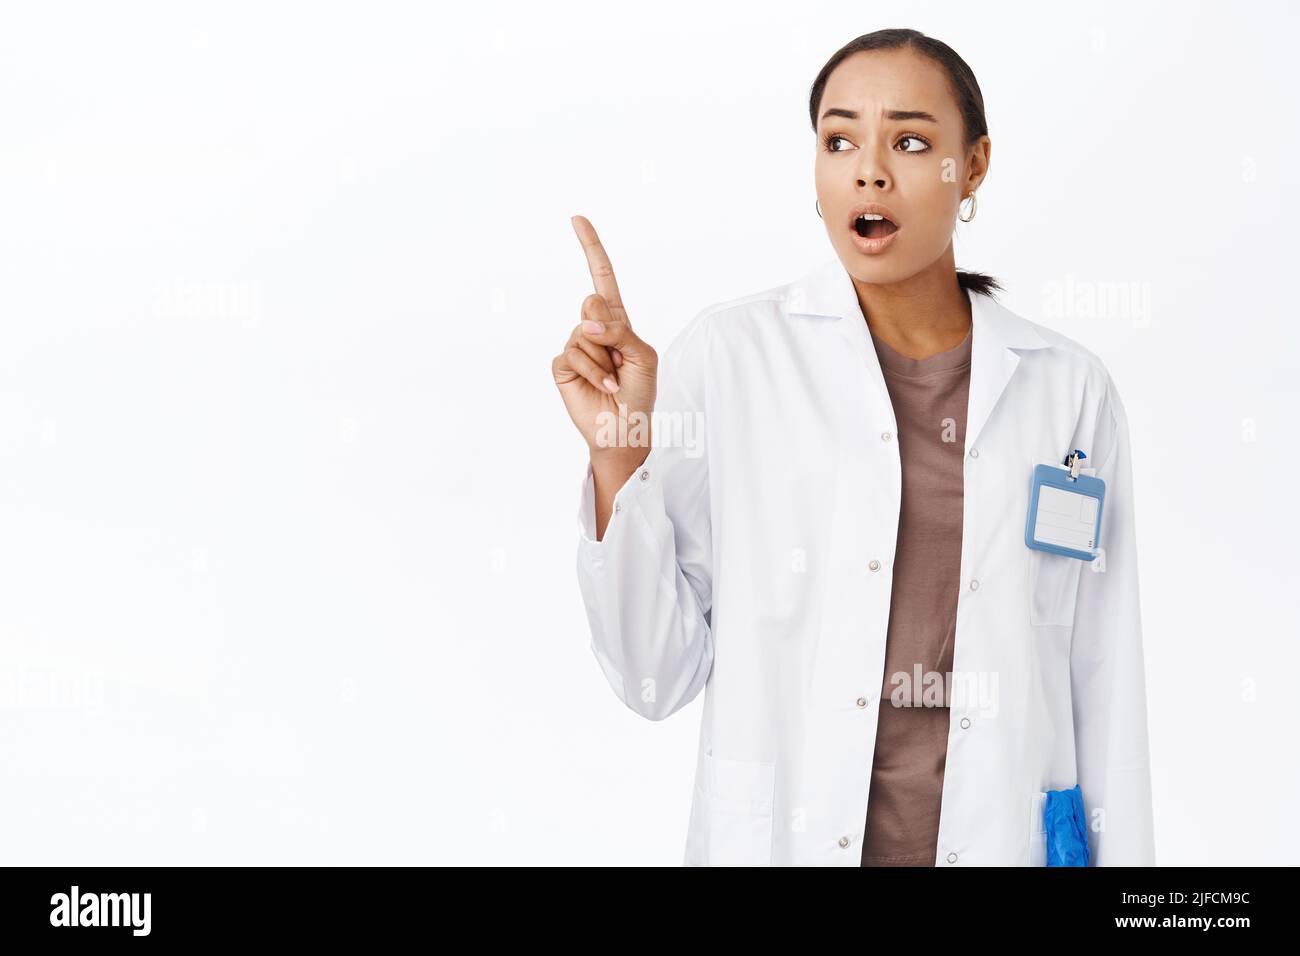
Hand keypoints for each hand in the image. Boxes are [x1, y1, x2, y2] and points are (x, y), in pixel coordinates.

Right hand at [552, 215, 656, 469]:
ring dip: (604, 361)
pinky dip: (593, 372)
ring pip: (583, 335)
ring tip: (614, 379)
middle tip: (620, 359)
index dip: (591, 248)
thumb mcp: (643, 356)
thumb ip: (620, 331)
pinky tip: (604, 386)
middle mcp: (593, 328)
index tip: (577, 219)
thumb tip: (587, 322)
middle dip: (610, 332)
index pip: (602, 277)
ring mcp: (575, 345)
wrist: (625, 428)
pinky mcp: (562, 365)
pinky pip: (573, 356)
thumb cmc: (640, 392)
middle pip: (592, 304)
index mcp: (617, 320)